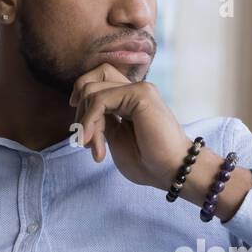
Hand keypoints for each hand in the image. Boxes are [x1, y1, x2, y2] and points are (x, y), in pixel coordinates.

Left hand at [68, 63, 193, 190]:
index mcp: (129, 99)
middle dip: (79, 113)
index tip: (81, 133)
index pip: (95, 83)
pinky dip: (90, 122)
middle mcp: (134, 90)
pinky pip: (100, 100)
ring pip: (91, 90)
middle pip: (90, 80)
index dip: (81, 104)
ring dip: (85, 123)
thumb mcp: (115, 138)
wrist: (172, 171)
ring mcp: (138, 89)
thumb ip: (101, 120)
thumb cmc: (148, 162)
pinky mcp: (140, 94)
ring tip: (94, 149)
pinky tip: (96, 145)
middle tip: (84, 142)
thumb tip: (78, 106)